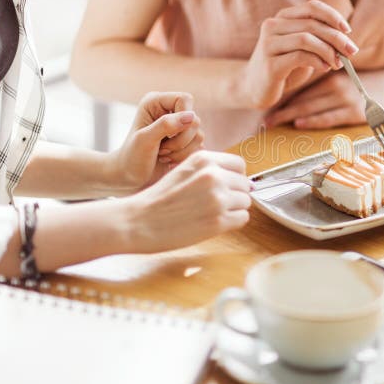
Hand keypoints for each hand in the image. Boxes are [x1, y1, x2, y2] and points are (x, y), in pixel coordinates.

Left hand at [110, 92, 203, 191]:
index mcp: (156, 102)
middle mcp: (170, 111)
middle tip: (161, 150)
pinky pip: (200, 147)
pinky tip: (169, 160)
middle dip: (180, 140)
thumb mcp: (145, 140)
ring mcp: (180, 127)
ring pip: (199, 135)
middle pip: (194, 120)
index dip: (181, 117)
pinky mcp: (187, 141)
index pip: (184, 99)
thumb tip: (191, 116)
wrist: (131, 179)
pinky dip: (185, 157)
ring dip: (182, 151)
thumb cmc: (132, 158)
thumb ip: (166, 125)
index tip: (167, 135)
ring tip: (163, 155)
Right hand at [122, 151, 251, 252]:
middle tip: (215, 204)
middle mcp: (213, 175)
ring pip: (246, 202)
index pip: (239, 165)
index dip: (234, 177)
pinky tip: (214, 223)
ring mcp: (217, 199)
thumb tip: (246, 181)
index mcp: (204, 159)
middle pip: (245, 184)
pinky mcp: (218, 221)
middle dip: (235, 194)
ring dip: (234, 209)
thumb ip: (210, 171)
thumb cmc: (159, 199)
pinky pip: (243, 218)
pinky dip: (232, 222)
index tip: (226, 186)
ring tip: (212, 213)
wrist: (137, 221)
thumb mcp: (183, 170)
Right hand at [237, 0, 359, 109]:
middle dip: (336, 37)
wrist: (255, 88)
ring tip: (338, 63)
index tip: (348, 30)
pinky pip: (299, 57)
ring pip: (306, 38)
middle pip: (312, 24)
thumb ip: (319, 41)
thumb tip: (346, 43)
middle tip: (351, 51)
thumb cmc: (283, 67)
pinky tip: (324, 68)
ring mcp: (268, 44)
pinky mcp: (270, 63)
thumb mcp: (302, 49)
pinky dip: (317, 61)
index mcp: (282, 17)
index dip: (332, 16)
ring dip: (328, 51)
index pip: (312, 7)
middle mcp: (273, 26)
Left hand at [265, 62, 383, 129]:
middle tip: (262, 117)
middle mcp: (337, 84)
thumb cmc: (377, 83)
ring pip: (311, 106)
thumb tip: (308, 98)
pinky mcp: (356, 111)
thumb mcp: (352, 79)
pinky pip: (329, 116)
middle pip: (302, 97)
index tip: (265, 102)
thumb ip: (331, 83)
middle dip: (280, 108)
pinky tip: (298, 122)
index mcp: (334, 75)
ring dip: (290, 115)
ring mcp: (346, 98)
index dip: (282, 94)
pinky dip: (312, 119)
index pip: (302, 85)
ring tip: (272, 122)